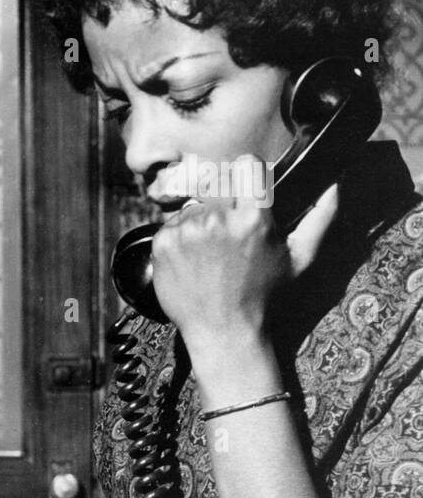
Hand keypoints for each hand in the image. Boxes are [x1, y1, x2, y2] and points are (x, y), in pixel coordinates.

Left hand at [150, 156, 338, 347]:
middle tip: (226, 235)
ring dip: (199, 223)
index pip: (246, 165)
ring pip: (192, 207)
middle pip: (216, 186)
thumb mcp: (300, 260)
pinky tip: (191, 262)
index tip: (245, 191)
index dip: (246, 175)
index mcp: (254, 217)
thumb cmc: (264, 297)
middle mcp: (218, 219)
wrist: (223, 332)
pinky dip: (179, 238)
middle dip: (222, 203)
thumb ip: (320, 219)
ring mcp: (187, 230)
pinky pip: (170, 225)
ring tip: (209, 255)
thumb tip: (333, 187)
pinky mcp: (163, 243)